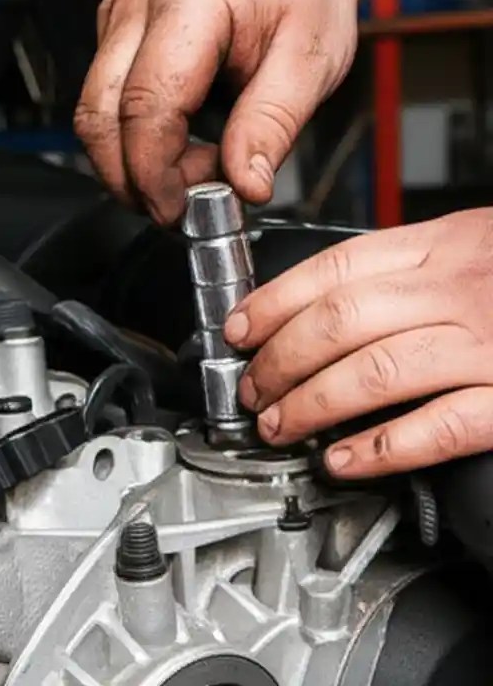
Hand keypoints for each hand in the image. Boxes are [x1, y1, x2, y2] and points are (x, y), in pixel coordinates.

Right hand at [74, 0, 364, 223]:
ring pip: (95, 116)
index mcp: (187, 3)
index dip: (153, 171)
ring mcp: (118, 19)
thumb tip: (244, 186)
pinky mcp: (114, 36)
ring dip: (133, 164)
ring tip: (194, 172)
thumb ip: (273, 124)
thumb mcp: (312, 60)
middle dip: (132, 178)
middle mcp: (137, 7)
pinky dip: (136, 142)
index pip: (145, 106)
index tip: (179, 210)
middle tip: (182, 207)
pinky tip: (181, 145)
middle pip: (100, 116)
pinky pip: (105, 105)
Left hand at [225, 209, 492, 478]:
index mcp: (450, 243)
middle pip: (338, 322)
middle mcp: (465, 289)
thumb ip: (416, 266)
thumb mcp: (481, 244)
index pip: (334, 267)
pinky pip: (440, 425)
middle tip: (250, 391)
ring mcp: (491, 344)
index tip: (237, 331)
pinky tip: (346, 460)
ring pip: (373, 372)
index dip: (272, 302)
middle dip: (277, 361)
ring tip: (278, 427)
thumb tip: (330, 299)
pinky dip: (383, 447)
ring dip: (310, 405)